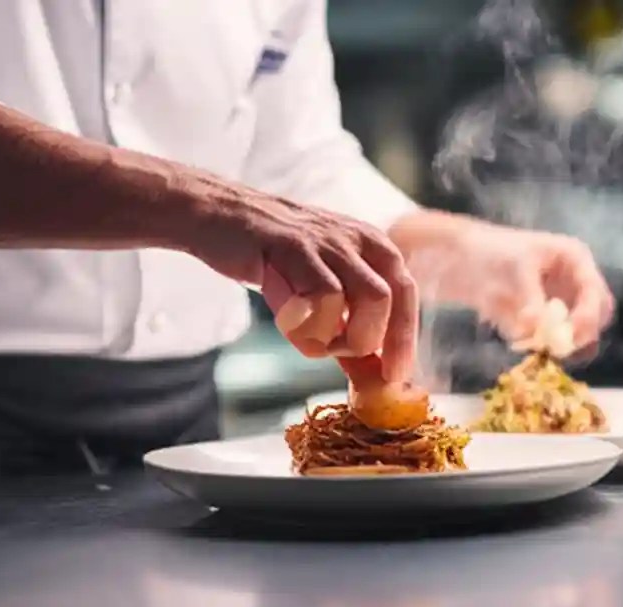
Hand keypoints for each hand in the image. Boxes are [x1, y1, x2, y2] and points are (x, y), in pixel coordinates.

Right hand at [182, 183, 417, 380]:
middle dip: (381, 343)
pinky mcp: (295, 247)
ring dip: (344, 337)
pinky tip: (289, 324)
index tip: (396, 375)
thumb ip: (346, 326)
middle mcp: (355, 238)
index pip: (405, 292)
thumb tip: (370, 374)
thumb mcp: (318, 287)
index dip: (404, 338)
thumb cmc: (270, 257)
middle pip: (392, 298)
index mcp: (368, 244)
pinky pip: (324, 298)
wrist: (218, 216)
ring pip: (368, 298)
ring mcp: (327, 241)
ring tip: (313, 341)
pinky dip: (311, 328)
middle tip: (357, 368)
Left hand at [410, 221, 613, 352]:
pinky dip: (537, 345)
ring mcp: (560, 303)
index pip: (595, 293)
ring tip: (534, 344)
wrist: (459, 259)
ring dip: (560, 344)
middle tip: (558, 348)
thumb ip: (530, 298)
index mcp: (575, 261)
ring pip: (575, 333)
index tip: (571, 335)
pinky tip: (517, 337)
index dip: (588, 316)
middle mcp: (574, 283)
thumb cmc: (492, 250)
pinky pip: (548, 341)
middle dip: (581, 334)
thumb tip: (537, 328)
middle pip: (595, 317)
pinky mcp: (542, 321)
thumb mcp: (516, 268)